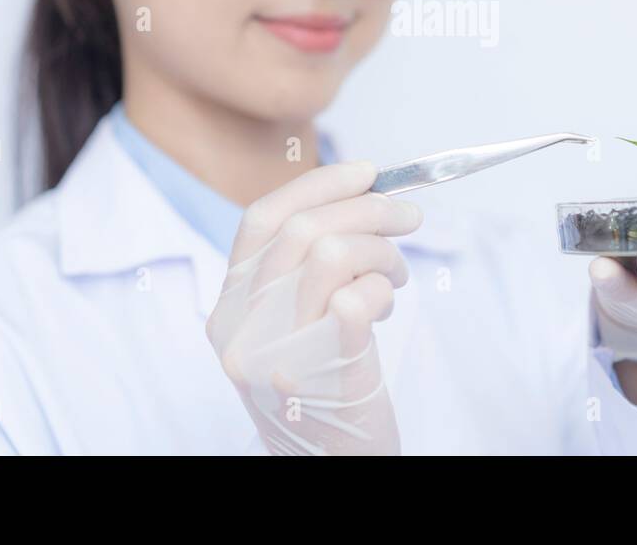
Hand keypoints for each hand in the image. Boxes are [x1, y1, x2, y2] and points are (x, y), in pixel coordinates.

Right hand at [205, 160, 422, 454]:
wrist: (331, 464)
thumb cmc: (320, 388)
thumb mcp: (290, 323)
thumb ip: (302, 267)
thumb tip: (358, 194)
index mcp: (229, 309)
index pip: (262, 219)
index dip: (317, 185)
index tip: (365, 171)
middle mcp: (242, 331)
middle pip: (304, 230)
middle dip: (369, 209)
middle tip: (407, 216)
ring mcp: (279, 353)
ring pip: (332, 253)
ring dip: (381, 250)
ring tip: (395, 273)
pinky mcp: (323, 371)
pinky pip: (357, 297)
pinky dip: (382, 288)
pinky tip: (384, 305)